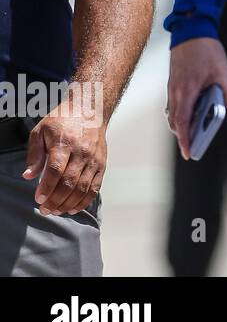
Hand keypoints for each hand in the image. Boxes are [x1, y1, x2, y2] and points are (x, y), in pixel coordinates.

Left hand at [23, 92, 107, 215]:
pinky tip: (74, 208)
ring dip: (69, 203)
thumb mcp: (41, 131)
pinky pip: (95, 186)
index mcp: (65, 143)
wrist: (90, 110)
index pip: (56, 170)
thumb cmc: (63, 121)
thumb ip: (34, 154)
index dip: (47, 187)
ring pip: (83, 187)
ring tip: (57, 211)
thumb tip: (28, 176)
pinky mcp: (102, 164)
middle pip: (70, 182)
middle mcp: (82, 152)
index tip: (39, 199)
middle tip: (45, 209)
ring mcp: (94, 159)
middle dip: (56, 200)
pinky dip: (85, 200)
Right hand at [167, 37, 226, 159]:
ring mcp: (172, 87)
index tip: (188, 152)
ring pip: (172, 113)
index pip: (183, 121)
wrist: (191, 31)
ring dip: (179, 126)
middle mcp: (176, 91)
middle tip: (192, 147)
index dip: (184, 139)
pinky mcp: (172, 83)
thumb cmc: (206, 50)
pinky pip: (172, 104)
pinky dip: (178, 114)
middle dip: (182, 136)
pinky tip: (189, 115)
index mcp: (187, 90)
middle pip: (175, 121)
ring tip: (192, 134)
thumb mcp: (223, 71)